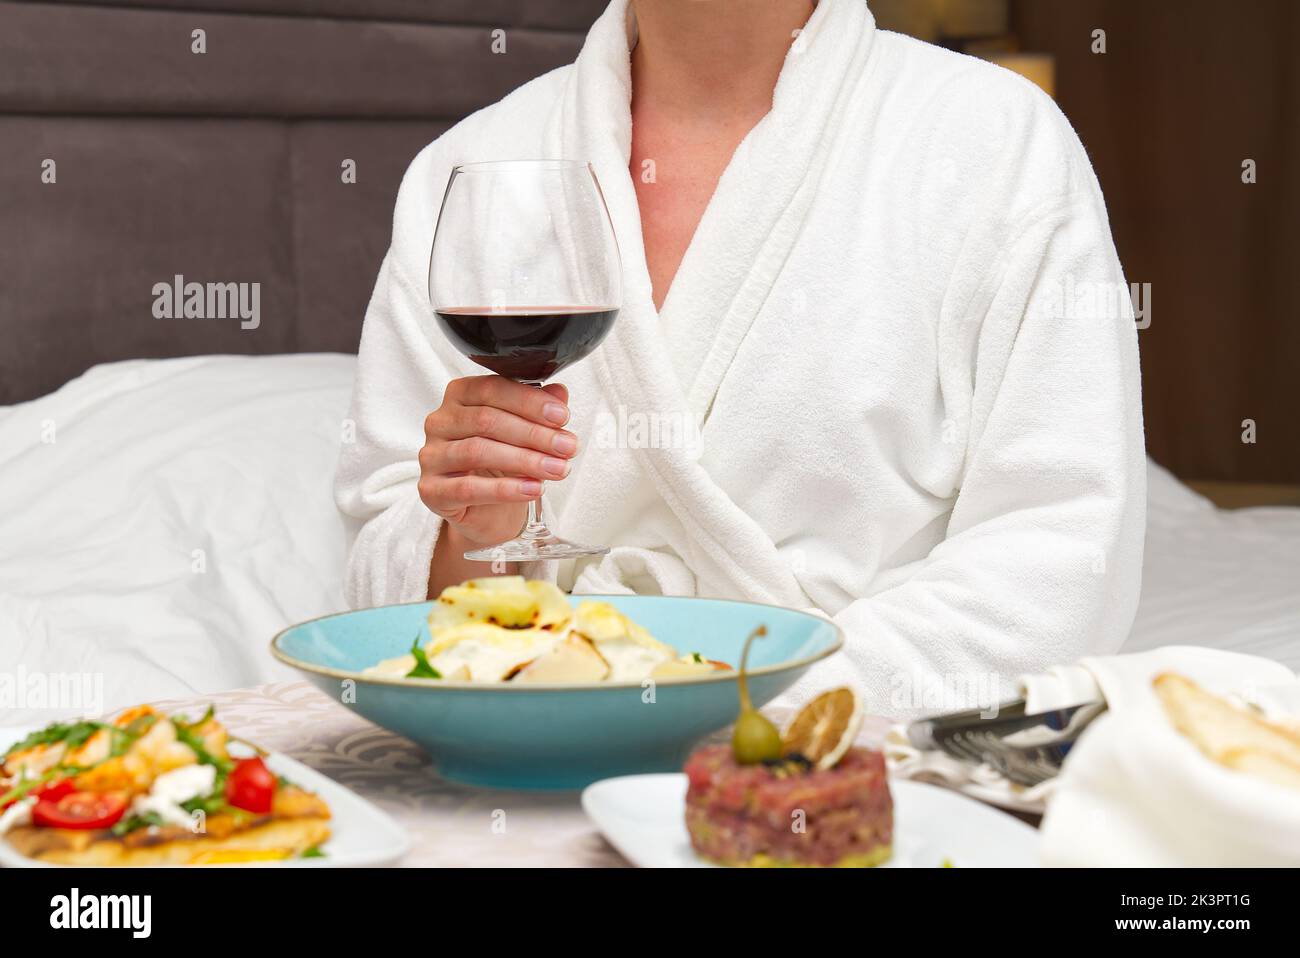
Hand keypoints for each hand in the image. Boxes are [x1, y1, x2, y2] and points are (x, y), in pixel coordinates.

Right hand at [418, 375, 576, 546]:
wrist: (486, 511)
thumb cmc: (502, 464)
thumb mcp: (525, 433)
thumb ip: (539, 411)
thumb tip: (560, 393)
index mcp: (460, 395)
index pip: (492, 388)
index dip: (529, 402)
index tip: (562, 417)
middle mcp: (440, 421)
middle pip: (487, 420)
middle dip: (534, 434)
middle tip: (568, 447)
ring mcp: (431, 456)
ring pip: (478, 452)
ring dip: (525, 460)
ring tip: (558, 469)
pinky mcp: (430, 490)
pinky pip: (468, 488)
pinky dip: (506, 489)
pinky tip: (534, 489)